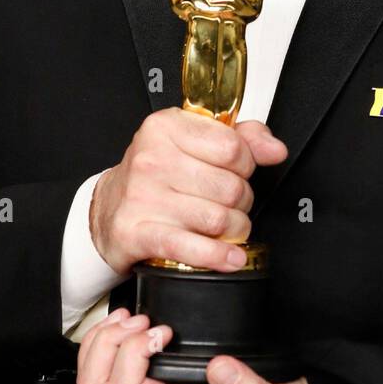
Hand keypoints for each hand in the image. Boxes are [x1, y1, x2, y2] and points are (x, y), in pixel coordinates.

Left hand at [76, 310, 308, 383]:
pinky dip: (109, 342)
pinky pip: (108, 372)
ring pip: (96, 380)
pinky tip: (133, 325)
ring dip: (105, 342)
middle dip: (109, 345)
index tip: (164, 331)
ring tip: (134, 319)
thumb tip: (219, 369)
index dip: (134, 353)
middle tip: (140, 321)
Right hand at [90, 108, 287, 276]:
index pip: (233, 147)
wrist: (108, 209)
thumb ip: (242, 138)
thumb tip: (274, 149)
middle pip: (231, 187)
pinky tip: (230, 257)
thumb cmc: (156, 175)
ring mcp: (142, 196)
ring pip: (219, 219)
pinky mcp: (137, 232)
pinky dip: (218, 256)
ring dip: (233, 229)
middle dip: (241, 201)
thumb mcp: (195, 143)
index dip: (246, 164)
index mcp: (166, 127)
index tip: (237, 170)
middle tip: (228, 203)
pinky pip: (191, 247)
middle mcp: (152, 158)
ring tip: (225, 226)